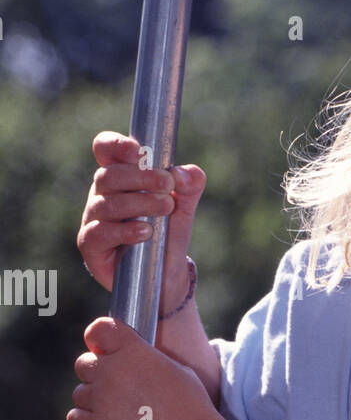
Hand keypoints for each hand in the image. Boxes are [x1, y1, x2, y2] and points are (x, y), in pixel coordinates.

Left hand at [67, 317, 214, 419]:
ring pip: (80, 393)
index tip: (105, 350)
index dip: (99, 339)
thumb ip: (146, 361)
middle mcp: (113, 370)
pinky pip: (75, 418)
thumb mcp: (176, 369)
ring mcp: (102, 398)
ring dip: (94, 401)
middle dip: (97, 375)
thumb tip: (135, 363)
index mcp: (133, 350)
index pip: (99, 330)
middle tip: (118, 390)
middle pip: (84, 364)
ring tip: (120, 413)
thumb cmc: (191, 406)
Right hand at [78, 132, 205, 315]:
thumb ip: (189, 186)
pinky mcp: (91, 245)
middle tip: (168, 184)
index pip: (106, 149)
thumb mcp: (184, 207)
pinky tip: (145, 232)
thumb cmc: (168, 235)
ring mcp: (93, 219)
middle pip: (109, 175)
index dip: (117, 145)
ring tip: (166, 207)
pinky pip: (99, 233)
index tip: (140, 152)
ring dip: (139, 202)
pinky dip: (124, 230)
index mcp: (120, 176)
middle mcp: (102, 194)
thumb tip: (185, 173)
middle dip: (141, 177)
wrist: (166, 275)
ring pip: (106, 203)